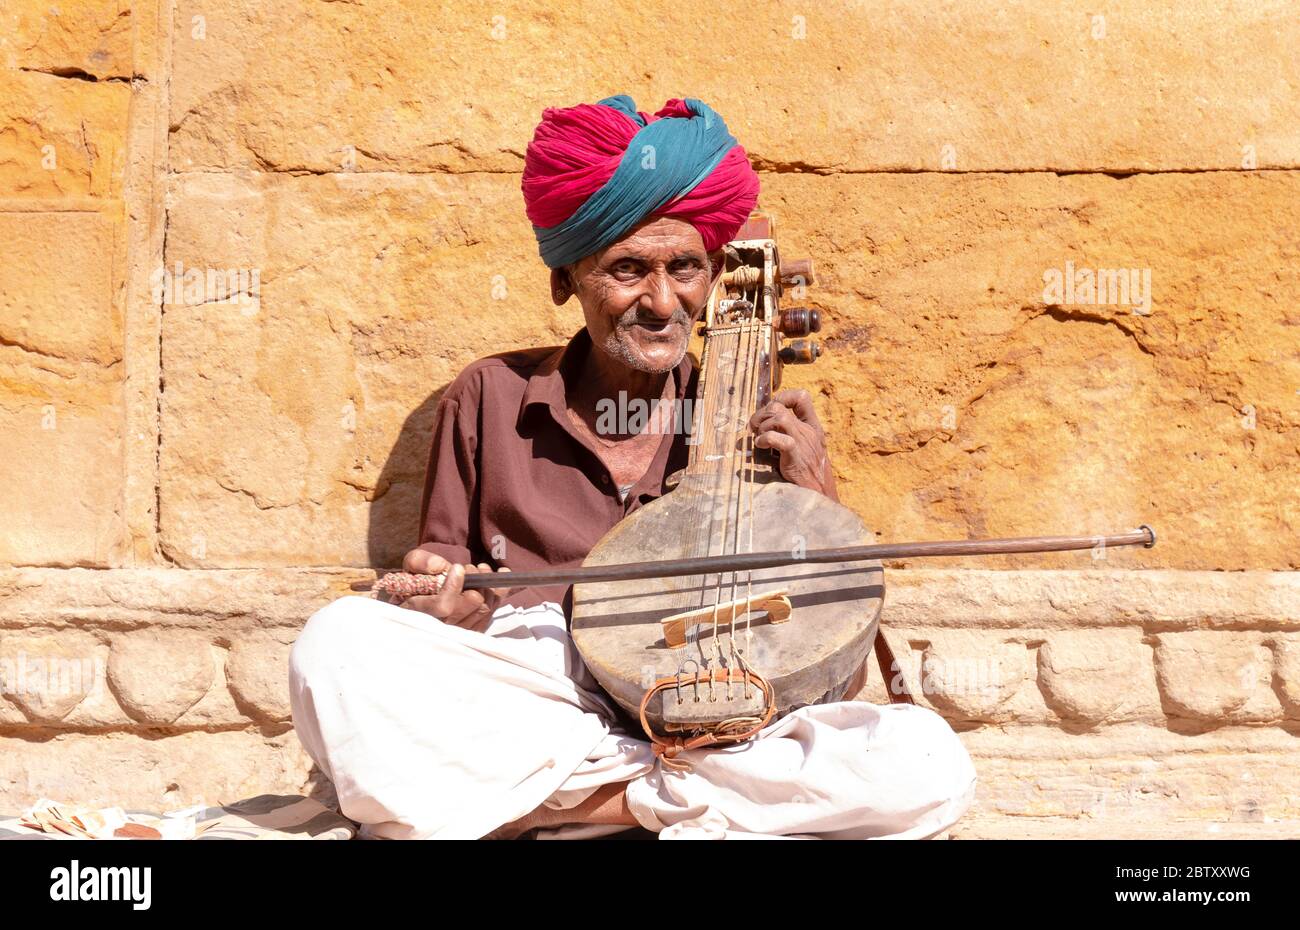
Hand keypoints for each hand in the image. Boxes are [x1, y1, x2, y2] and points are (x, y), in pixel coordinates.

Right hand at [396, 544, 512, 630]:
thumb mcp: (410, 567)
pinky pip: (492, 613)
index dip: (453, 587)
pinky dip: (499, 593)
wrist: (419, 599)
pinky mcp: (472, 632)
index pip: (443, 606)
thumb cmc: (415, 582)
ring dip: (487, 585)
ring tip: (481, 569)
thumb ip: (419, 562)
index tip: (458, 568)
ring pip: (484, 609)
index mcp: (419, 612)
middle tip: (471, 567)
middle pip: (471, 605)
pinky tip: (501, 576)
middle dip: (475, 581)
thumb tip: (439, 565)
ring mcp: (459, 632)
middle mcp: (441, 627)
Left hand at [749, 388, 838, 499]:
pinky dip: (764, 439)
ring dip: (762, 426)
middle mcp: (809, 431)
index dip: (782, 397)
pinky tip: (761, 446)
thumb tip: (764, 427)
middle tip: (754, 429)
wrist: (821, 497)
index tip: (770, 410)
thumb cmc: (808, 477)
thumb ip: (790, 436)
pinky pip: (777, 437)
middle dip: (761, 414)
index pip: (802, 397)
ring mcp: (804, 442)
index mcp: (813, 428)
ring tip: (759, 439)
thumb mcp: (803, 451)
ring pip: (779, 416)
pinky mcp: (796, 455)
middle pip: (779, 406)